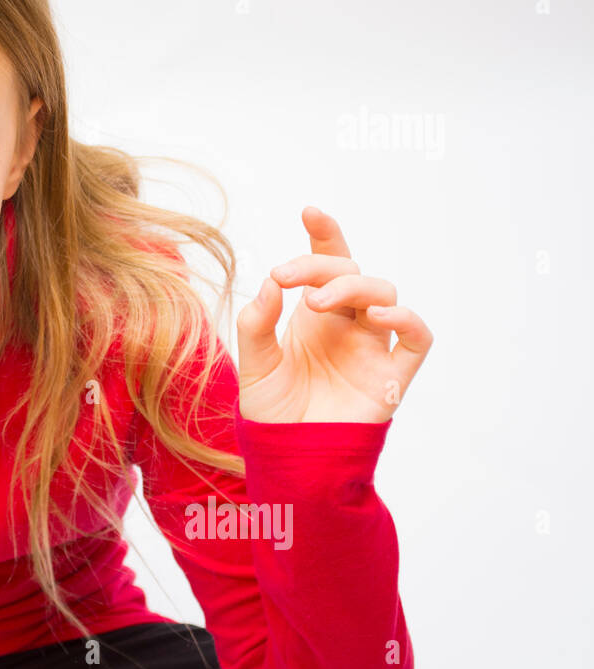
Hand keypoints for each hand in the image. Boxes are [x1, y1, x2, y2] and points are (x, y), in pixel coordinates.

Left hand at [235, 206, 431, 422]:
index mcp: (314, 315)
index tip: (310, 211)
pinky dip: (406, 321)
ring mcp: (371, 347)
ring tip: (315, 303)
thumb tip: (270, 284)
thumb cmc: (273, 410)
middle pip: (352, 273)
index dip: (324, 235)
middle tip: (286, 278)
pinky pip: (416, 339)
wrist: (288, 456)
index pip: (327, 263)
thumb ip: (257, 323)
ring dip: (353, 288)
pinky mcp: (391, 376)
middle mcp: (346, 324)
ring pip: (383, 295)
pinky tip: (379, 315)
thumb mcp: (253, 362)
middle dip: (321, 266)